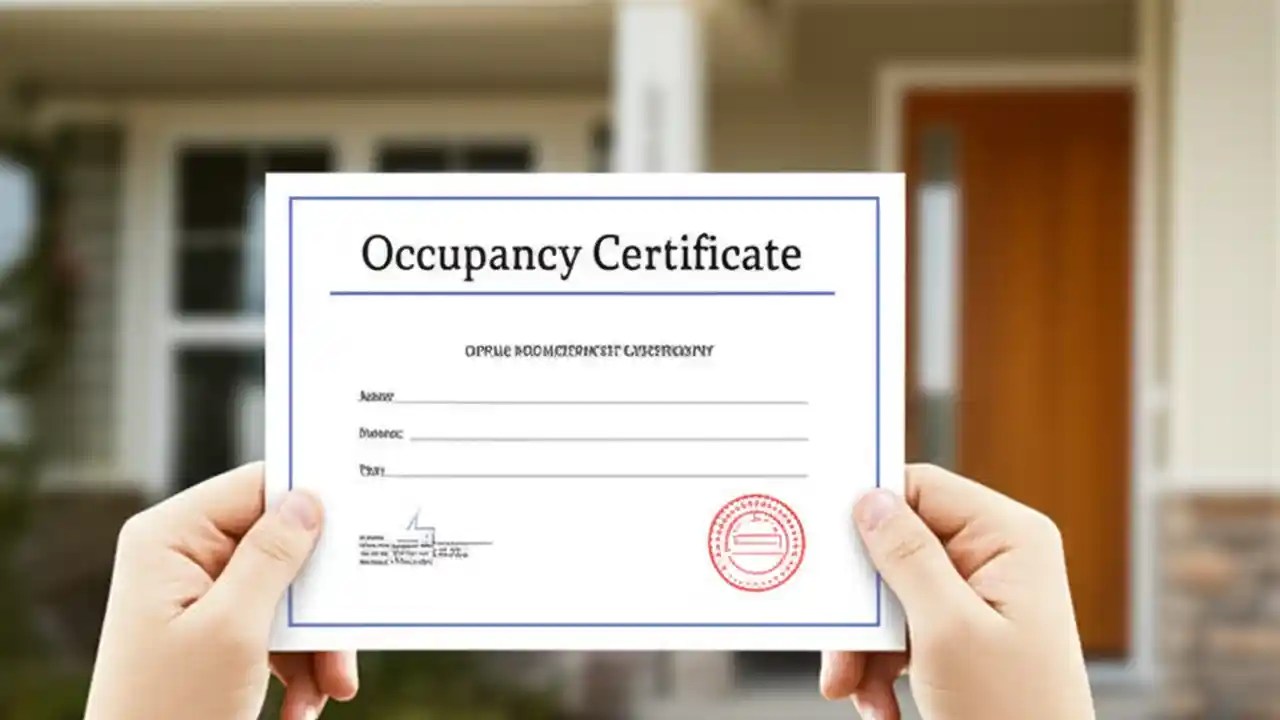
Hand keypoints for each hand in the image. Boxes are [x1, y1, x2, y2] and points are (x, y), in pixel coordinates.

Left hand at [85, 463, 357, 719]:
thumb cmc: (169, 710)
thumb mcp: (233, 630)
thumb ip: (273, 557)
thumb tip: (308, 499)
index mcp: (169, 538)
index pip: (255, 488)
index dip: (309, 503)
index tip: (358, 527)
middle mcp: (180, 557)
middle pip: (279, 546)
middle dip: (317, 600)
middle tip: (346, 640)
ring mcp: (196, 595)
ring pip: (284, 593)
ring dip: (314, 644)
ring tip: (328, 688)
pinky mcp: (212, 631)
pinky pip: (273, 628)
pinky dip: (298, 665)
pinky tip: (302, 703)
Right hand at [820, 464, 1093, 719]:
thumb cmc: (1014, 713)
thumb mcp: (947, 630)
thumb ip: (906, 557)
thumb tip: (871, 499)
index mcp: (1010, 538)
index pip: (921, 489)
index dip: (870, 513)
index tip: (827, 547)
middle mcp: (998, 559)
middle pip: (898, 547)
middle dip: (863, 604)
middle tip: (837, 647)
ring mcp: (982, 598)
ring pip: (894, 594)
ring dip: (866, 645)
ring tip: (856, 688)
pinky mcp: (966, 634)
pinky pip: (904, 629)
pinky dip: (880, 666)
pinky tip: (879, 702)